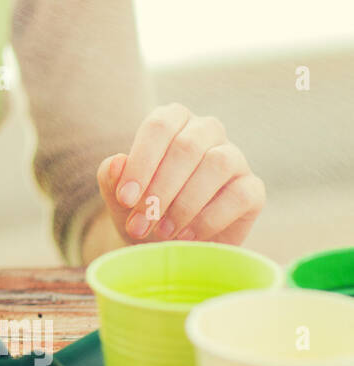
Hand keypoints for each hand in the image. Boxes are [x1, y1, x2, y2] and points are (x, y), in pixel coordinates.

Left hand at [96, 103, 264, 245]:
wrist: (167, 244)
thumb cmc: (141, 210)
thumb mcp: (119, 197)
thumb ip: (111, 177)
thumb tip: (117, 161)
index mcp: (172, 121)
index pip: (159, 126)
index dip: (141, 162)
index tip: (126, 198)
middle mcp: (206, 131)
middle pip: (187, 146)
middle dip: (160, 189)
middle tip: (140, 223)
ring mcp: (234, 157)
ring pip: (217, 164)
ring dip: (185, 203)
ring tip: (162, 231)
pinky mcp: (253, 188)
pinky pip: (240, 195)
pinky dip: (209, 219)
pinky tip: (187, 237)